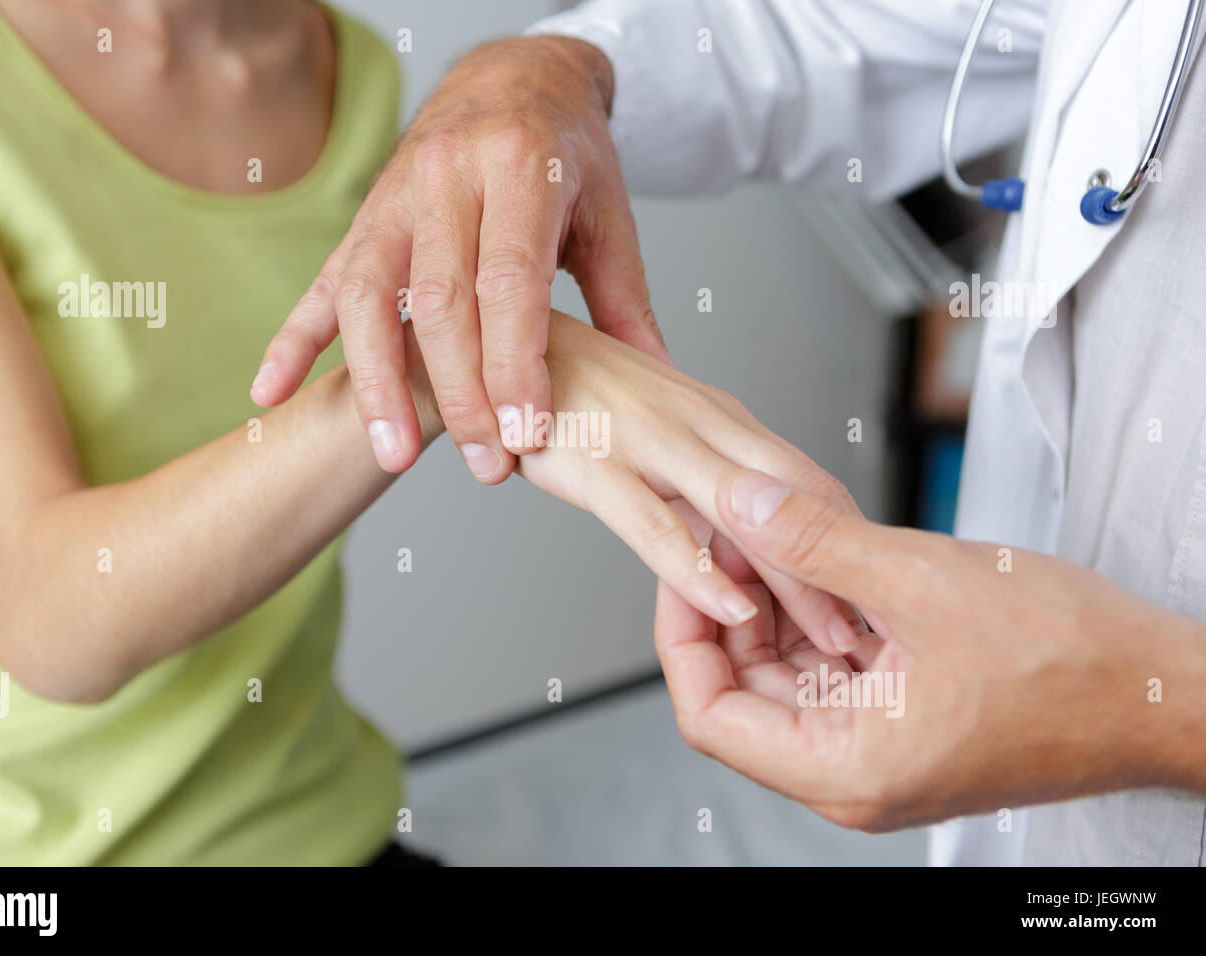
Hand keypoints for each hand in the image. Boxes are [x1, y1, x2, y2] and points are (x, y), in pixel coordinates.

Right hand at [251, 35, 666, 484]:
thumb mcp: (609, 214)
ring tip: (393, 456)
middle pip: (440, 298)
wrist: (510, 77)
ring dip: (377, 382)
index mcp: (518, 167)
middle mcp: (446, 178)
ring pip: (370, 296)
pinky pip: (321, 283)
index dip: (514, 362)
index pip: (509, 280)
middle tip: (487, 462)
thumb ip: (624, 299)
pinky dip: (293, 340)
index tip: (526, 432)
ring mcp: (393, 198)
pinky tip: (271, 392)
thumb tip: (655, 378)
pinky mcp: (363, 221)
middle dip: (460, 391)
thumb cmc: (563, 153)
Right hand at [503, 312, 865, 644]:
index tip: (874, 593)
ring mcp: (650, 438)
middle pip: (796, 498)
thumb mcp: (654, 425)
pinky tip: (727, 608)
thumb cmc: (570, 388)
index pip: (805, 480)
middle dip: (843, 568)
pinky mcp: (596, 461)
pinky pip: (657, 525)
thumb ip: (700, 466)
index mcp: (717, 415)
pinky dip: (699, 571)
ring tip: (827, 637)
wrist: (491, 341)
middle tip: (874, 630)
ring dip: (794, 582)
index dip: (848, 538)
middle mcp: (698, 420)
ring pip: (745, 515)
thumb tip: (745, 517)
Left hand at [654, 470, 1205, 829]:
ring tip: (776, 531)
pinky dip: (821, 616)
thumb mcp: (921, 581)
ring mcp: (880, 749)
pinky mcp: (907, 722)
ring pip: (789, 674)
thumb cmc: (1071, 662)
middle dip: (732, 604)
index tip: (686, 566)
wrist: (1163, 692)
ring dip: (777, 604)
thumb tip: (740, 503)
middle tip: (732, 529)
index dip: (681, 633)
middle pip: (745, 688)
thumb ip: (815, 540)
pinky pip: (836, 671)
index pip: (710, 713)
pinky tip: (825, 559)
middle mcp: (852, 772)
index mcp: (843, 767)